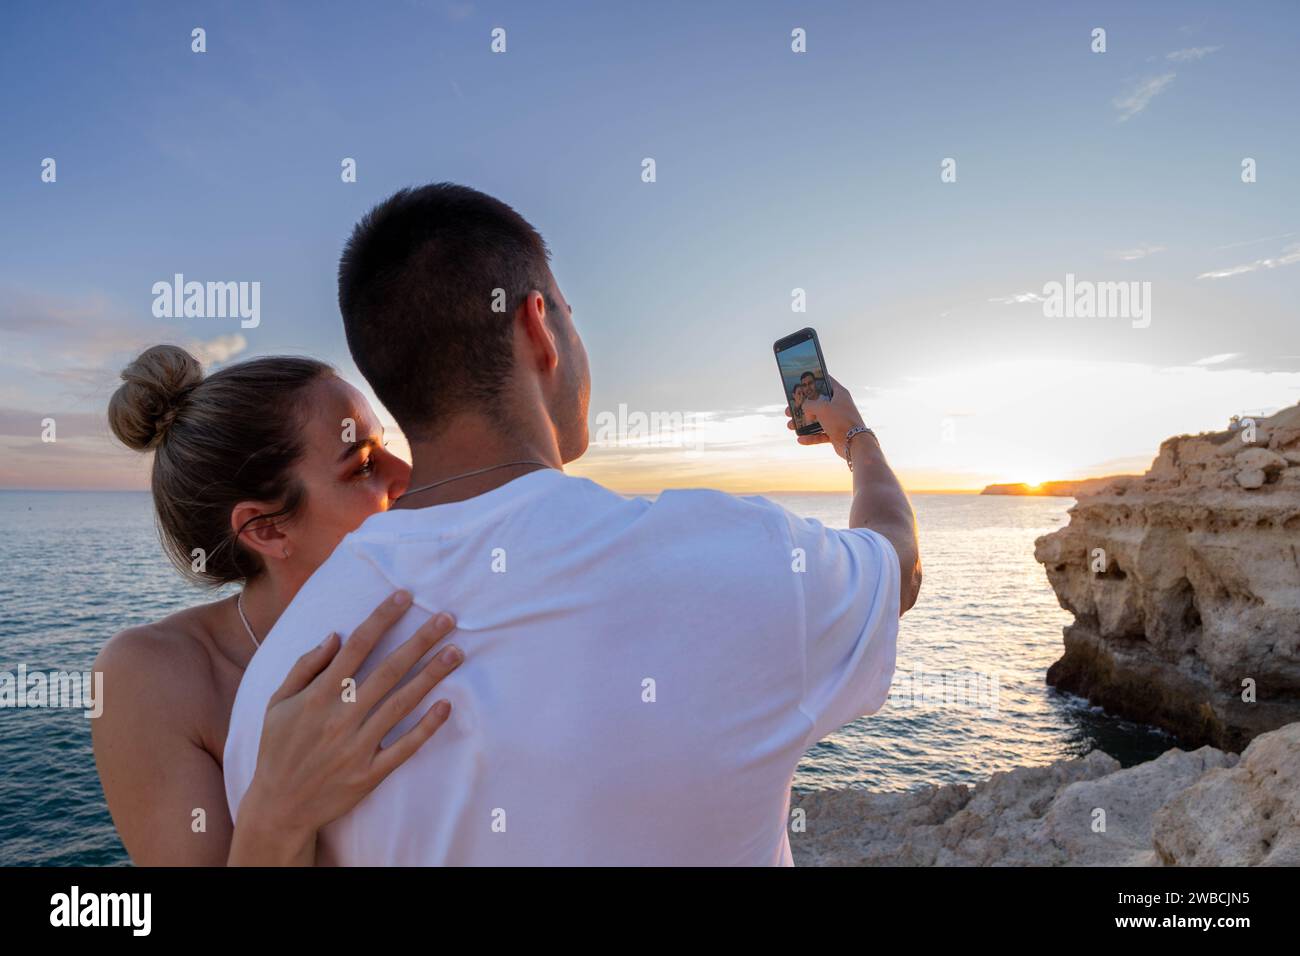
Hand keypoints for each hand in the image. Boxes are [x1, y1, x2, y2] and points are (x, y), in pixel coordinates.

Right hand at [236, 591, 460, 860]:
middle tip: (448, 618)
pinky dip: (425, 727)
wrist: (278, 808)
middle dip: (419, 641)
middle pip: (387, 670)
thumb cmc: (278, 749)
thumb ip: (304, 667)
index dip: (381, 618)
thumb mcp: (277, 703)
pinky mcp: (369, 774)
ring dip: (430, 676)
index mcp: (318, 696)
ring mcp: (357, 746)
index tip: (404, 596)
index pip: (356, 647)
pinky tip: (446, 705)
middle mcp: (340, 717)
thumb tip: (334, 636)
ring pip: (400, 704)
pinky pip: (404, 747)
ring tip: (456, 652)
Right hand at [786, 374, 865, 459]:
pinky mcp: (835, 433)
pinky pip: (820, 434)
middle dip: (802, 407)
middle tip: (790, 408)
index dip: (815, 379)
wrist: (855, 443)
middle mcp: (839, 406)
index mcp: (839, 394)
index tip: (803, 380)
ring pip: (816, 420)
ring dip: (803, 423)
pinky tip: (800, 439)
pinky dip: (811, 437)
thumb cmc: (841, 421)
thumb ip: (809, 404)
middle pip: (817, 403)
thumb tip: (804, 407)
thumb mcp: (821, 408)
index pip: (826, 381)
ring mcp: (837, 420)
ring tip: (790, 425)